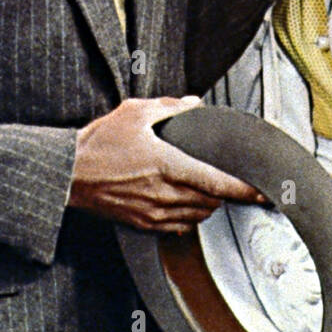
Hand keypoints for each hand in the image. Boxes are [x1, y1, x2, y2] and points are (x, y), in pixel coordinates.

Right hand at [68, 96, 264, 232]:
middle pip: (212, 202)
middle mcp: (164, 193)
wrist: (68, 175)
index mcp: (167, 165)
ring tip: (205, 188)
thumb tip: (194, 104)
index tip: (263, 192)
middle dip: (226, 193)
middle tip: (230, 182)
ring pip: (198, 216)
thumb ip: (170, 108)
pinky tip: (183, 202)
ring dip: (208, 204)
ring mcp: (153, 212)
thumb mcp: (134, 113)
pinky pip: (179, 226)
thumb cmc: (99, 143)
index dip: (245, 190)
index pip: (217, 183)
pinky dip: (189, 216)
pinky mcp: (143, 224)